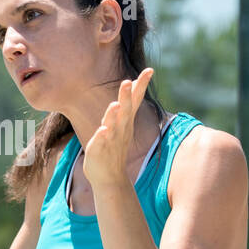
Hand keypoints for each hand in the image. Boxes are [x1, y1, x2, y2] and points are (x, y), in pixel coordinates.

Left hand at [82, 67, 154, 189]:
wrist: (110, 179)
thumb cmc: (114, 148)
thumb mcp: (121, 125)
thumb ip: (125, 107)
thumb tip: (131, 87)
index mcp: (125, 122)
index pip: (135, 101)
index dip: (141, 85)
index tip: (150, 70)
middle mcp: (120, 129)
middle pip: (125, 110)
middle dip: (126, 96)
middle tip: (127, 81)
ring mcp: (110, 140)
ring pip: (113, 126)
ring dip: (114, 116)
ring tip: (115, 105)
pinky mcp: (98, 151)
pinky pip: (100, 143)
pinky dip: (101, 136)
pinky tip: (101, 130)